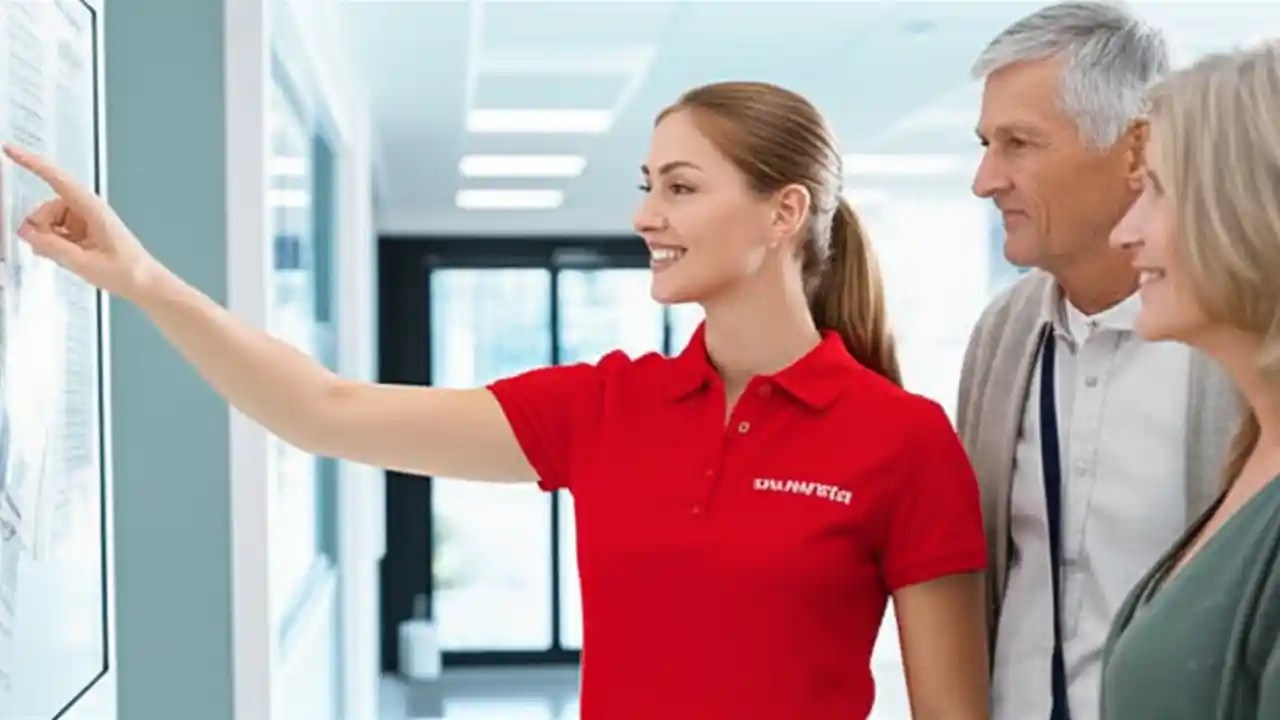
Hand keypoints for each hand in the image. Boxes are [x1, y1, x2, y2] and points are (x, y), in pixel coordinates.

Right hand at [3, 143, 163, 301]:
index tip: (10, 150)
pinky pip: (58, 231)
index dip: (32, 163)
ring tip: (67, 257)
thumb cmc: (125, 272)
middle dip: (41, 227)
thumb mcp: (84, 263)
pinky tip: (66, 257)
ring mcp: (86, 220)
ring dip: (49, 238)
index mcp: (93, 209)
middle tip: (48, 249)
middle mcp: (89, 209)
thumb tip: (28, 234)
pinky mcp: (84, 231)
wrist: (145, 283)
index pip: (57, 179)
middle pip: (48, 208)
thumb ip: (52, 247)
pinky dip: (55, 243)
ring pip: (50, 221)